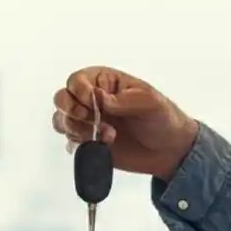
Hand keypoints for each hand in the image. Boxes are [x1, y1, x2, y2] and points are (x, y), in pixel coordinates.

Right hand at [52, 66, 199, 180]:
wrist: (169, 150)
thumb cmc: (162, 118)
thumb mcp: (149, 102)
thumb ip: (122, 100)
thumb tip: (98, 98)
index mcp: (104, 82)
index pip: (77, 80)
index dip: (79, 91)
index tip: (93, 102)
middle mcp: (91, 100)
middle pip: (62, 98)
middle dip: (71, 110)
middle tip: (90, 119)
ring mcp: (88, 123)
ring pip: (62, 121)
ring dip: (76, 129)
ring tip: (105, 136)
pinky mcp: (89, 143)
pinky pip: (71, 142)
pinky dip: (80, 145)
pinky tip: (103, 146)